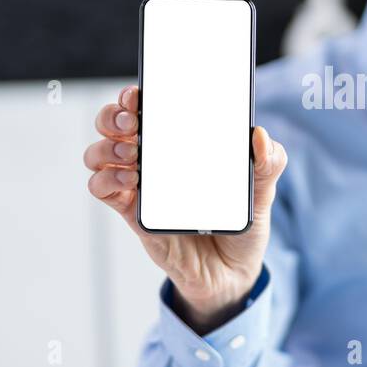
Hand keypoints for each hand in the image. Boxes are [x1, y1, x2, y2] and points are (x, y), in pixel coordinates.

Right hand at [84, 85, 288, 331]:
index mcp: (180, 143)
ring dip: (108, 147)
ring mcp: (139, 186)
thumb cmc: (240, 222)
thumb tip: (259, 136)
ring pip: (98, 154)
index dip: (134, 95)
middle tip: (135, 123)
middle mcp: (154, 158)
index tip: (140, 93)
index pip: (147, 107)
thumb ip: (269, 161)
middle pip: (112, 123)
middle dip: (113, 115)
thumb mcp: (262, 189)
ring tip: (135, 154)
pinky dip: (107, 180)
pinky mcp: (133, 213)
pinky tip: (129, 180)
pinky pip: (102, 189)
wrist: (232, 272)